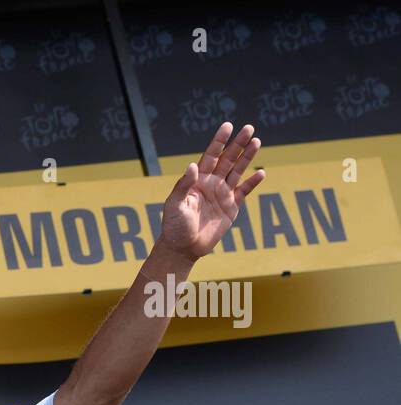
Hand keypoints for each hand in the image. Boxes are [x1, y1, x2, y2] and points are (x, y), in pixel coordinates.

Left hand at [159, 122, 265, 261]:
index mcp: (197, 180)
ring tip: (257, 141)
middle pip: (227, 159)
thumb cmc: (174, 226)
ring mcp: (222, 194)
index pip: (210, 156)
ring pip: (238, 171)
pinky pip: (244, 191)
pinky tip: (261, 172)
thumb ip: (183, 185)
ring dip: (247, 157)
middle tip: (249, 127)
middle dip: (238, 144)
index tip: (227, 126)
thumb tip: (193, 166)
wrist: (183, 247)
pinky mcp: (231, 207)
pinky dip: (253, 182)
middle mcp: (211, 183)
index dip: (219, 141)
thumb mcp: (175, 205)